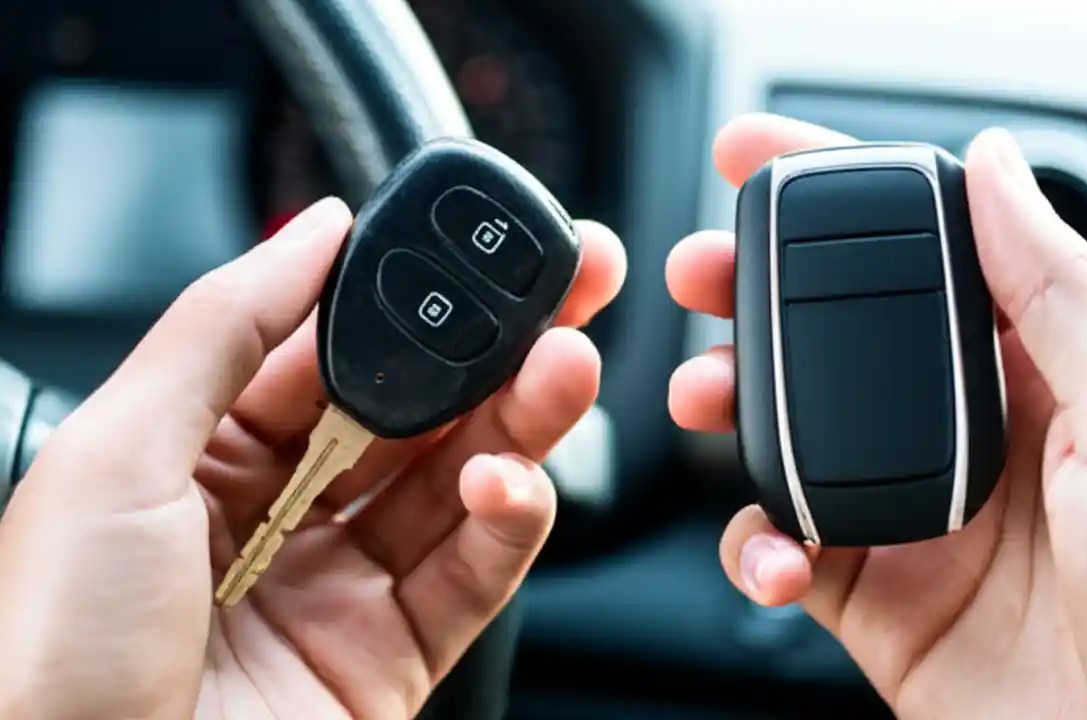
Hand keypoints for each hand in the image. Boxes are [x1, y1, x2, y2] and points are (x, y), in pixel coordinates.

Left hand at [0, 198, 625, 718]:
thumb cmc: (44, 653)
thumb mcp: (113, 453)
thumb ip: (224, 328)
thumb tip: (314, 231)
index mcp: (199, 453)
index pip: (331, 350)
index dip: (408, 294)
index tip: (473, 250)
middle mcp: (277, 515)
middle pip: (414, 412)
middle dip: (496, 348)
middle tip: (566, 290)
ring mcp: (339, 587)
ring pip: (459, 482)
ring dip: (522, 421)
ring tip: (564, 368)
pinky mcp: (393, 658)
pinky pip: (473, 574)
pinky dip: (509, 522)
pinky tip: (511, 483)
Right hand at [667, 114, 1086, 717]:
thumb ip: (1055, 293)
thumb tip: (994, 165)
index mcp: (1043, 379)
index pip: (927, 261)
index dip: (844, 204)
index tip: (762, 164)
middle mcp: (972, 445)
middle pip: (836, 345)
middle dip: (755, 299)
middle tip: (700, 274)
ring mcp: (917, 525)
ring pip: (790, 444)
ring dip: (731, 413)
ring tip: (701, 399)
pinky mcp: (879, 608)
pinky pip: (787, 557)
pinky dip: (756, 552)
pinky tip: (777, 558)